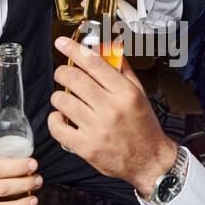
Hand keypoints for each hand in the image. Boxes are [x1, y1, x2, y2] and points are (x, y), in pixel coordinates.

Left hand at [48, 35, 177, 196]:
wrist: (150, 161)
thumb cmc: (144, 127)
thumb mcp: (140, 95)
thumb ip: (123, 71)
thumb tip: (107, 50)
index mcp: (125, 93)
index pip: (94, 63)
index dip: (74, 49)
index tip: (62, 42)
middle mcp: (111, 109)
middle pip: (74, 79)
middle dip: (62, 72)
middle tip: (62, 74)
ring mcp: (97, 129)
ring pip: (62, 101)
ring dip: (58, 97)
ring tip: (64, 99)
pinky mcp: (86, 147)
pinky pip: (58, 127)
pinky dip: (54, 120)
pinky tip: (61, 118)